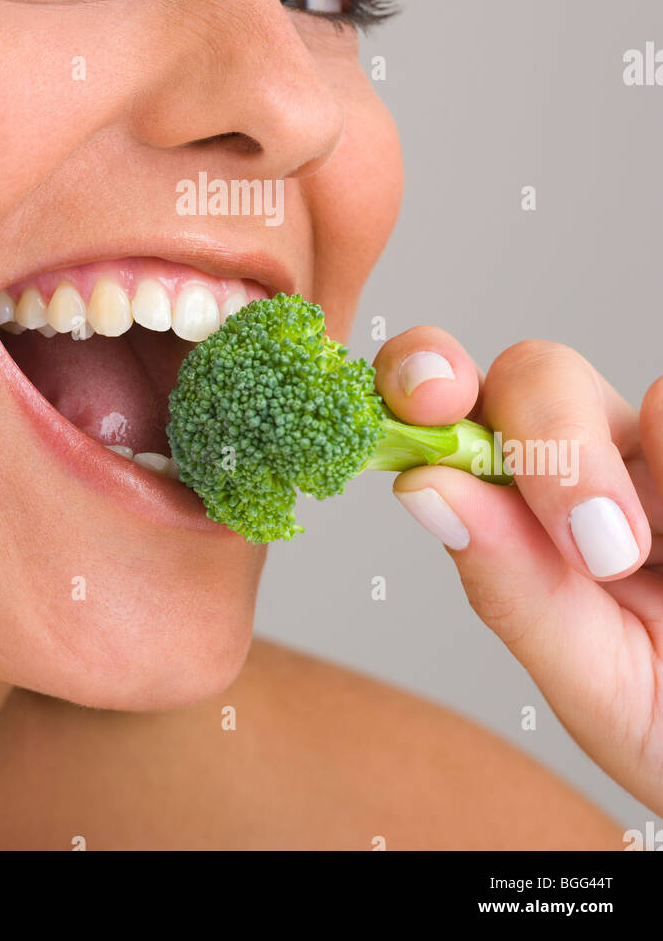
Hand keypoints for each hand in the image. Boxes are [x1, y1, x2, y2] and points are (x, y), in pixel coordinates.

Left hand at [373, 328, 662, 815]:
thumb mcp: (595, 683)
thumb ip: (514, 589)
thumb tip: (423, 488)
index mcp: (514, 507)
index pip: (442, 409)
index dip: (418, 374)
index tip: (427, 401)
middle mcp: (581, 459)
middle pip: (533, 375)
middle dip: (549, 442)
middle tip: (599, 551)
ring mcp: (654, 451)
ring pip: (634, 396)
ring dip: (624, 480)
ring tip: (657, 565)